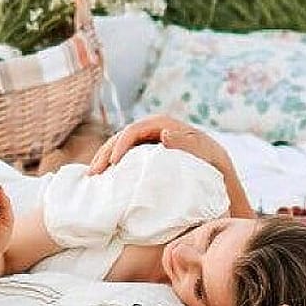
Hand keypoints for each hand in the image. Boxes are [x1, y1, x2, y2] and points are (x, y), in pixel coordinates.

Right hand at [87, 115, 228, 174]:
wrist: (213, 165)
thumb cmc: (209, 158)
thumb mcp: (203, 150)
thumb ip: (186, 142)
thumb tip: (164, 135)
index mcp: (160, 124)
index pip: (133, 130)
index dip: (120, 144)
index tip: (113, 163)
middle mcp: (149, 130)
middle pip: (120, 138)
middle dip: (105, 154)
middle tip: (94, 173)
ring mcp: (144, 142)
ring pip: (117, 147)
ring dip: (103, 161)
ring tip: (92, 178)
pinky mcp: (142, 154)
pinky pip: (122, 158)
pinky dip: (111, 167)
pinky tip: (101, 180)